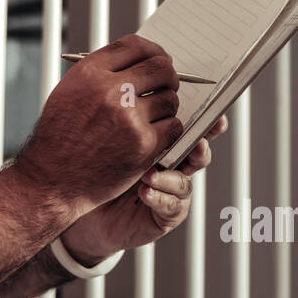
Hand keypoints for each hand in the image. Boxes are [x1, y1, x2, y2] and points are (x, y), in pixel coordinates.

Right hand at [14, 35, 181, 219]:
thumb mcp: (68, 92)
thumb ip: (98, 74)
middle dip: (168, 75)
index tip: (158, 58)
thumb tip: (134, 62)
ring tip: (154, 116)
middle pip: (160, 67)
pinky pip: (174, 126)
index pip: (134, 45)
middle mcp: (110, 90)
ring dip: (167, 106)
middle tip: (167, 84)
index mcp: (89, 72)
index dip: (152, 50)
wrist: (52, 179)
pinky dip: (168, 130)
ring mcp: (129, 117)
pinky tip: (155, 135)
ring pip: (170, 98)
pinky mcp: (144, 144)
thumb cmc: (59, 138)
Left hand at [60, 114, 228, 264]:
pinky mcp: (166, 214)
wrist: (83, 202)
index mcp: (165, 140)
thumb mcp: (107, 135)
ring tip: (151, 173)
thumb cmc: (96, 163)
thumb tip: (132, 83)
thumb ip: (125, 114)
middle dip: (201, 147)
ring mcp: (172, 190)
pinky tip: (145, 191)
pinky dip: (159, 197)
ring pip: (184, 182)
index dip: (205, 120)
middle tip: (196, 143)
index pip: (188, 126)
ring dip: (170, 177)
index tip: (213, 114)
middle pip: (197, 153)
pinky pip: (170, 206)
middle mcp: (173, 164)